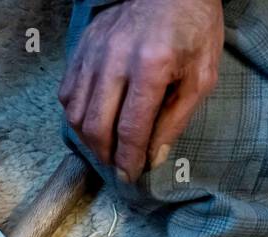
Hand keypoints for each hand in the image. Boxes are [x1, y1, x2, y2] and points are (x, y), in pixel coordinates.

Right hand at [59, 0, 223, 182]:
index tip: (130, 176)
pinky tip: (93, 119)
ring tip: (106, 146)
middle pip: (96, 126)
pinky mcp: (82, 48)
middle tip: (118, 164)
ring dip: (89, 139)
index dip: (129, 159)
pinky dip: (76, 114)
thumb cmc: (193, 29)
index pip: (131, 128)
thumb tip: (153, 156)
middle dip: (106, 154)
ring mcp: (94, 53)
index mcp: (151, 67)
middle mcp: (116, 60)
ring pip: (75, 113)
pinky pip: (67, 92)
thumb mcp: (201, 75)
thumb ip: (177, 118)